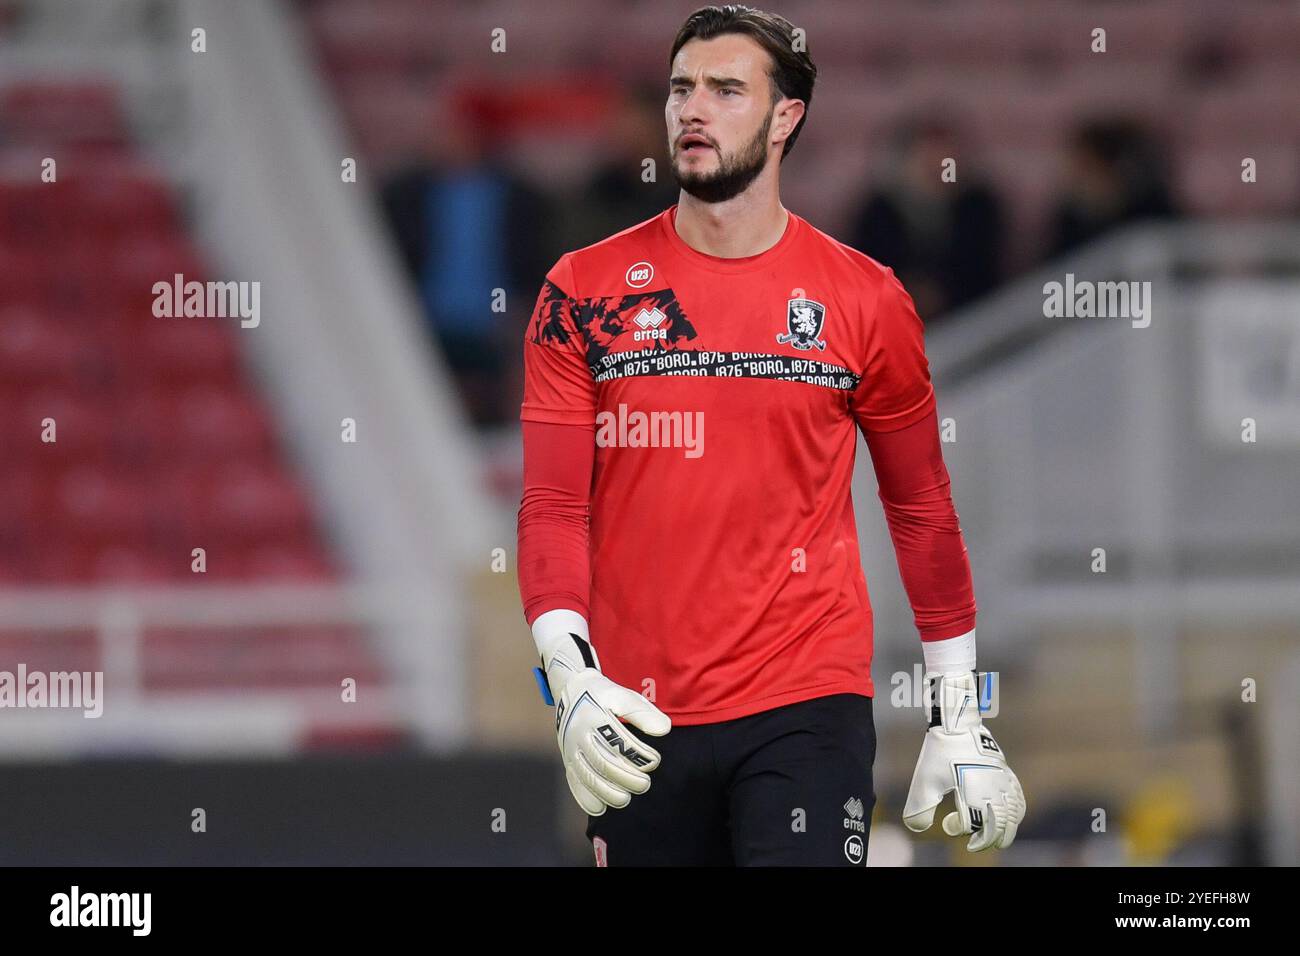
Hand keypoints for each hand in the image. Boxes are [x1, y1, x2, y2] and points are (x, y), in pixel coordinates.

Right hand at [539, 629, 671, 815]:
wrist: (571, 692)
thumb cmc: (604, 696)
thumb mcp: (623, 696)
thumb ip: (643, 712)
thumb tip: (664, 730)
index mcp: (594, 716)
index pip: (618, 741)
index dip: (639, 755)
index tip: (655, 760)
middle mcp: (579, 735)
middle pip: (603, 763)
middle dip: (627, 778)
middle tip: (645, 784)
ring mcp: (571, 750)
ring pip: (587, 778)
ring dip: (608, 793)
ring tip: (626, 798)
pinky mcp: (568, 761)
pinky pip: (574, 784)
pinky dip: (586, 799)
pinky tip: (602, 807)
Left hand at [903, 670, 1025, 850]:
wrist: (956, 724)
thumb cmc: (939, 753)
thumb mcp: (924, 781)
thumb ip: (919, 808)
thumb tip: (917, 828)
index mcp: (972, 792)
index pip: (973, 824)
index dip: (959, 829)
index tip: (946, 823)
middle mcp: (992, 789)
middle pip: (999, 826)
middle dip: (987, 839)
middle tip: (974, 844)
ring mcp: (1002, 782)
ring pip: (1013, 816)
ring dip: (1004, 830)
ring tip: (993, 837)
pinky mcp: (1006, 774)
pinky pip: (1019, 800)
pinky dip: (1016, 814)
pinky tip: (1008, 818)